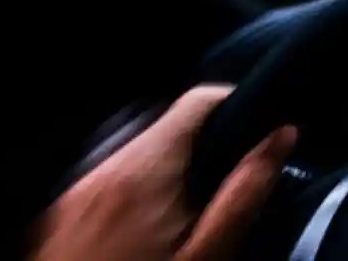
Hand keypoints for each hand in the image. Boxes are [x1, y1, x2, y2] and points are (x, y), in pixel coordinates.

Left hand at [31, 86, 296, 260]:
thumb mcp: (210, 252)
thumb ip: (247, 190)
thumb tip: (282, 136)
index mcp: (144, 171)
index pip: (199, 100)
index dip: (237, 108)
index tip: (261, 134)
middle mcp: (103, 169)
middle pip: (170, 128)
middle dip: (206, 151)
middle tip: (228, 194)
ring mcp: (78, 191)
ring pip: (141, 155)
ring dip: (172, 172)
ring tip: (189, 220)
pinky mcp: (65, 212)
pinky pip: (113, 181)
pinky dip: (140, 193)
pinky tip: (150, 236)